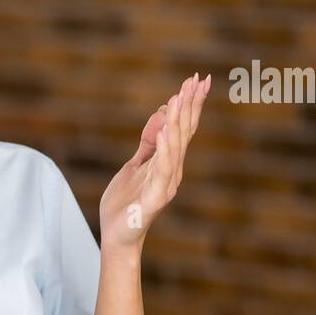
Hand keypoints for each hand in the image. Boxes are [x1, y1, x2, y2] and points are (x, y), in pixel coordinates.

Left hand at [99, 72, 208, 253]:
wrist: (117, 235)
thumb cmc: (126, 203)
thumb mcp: (135, 165)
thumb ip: (148, 143)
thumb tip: (161, 116)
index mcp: (168, 162)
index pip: (182, 128)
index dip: (190, 103)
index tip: (197, 79)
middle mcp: (172, 170)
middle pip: (184, 132)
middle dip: (190, 105)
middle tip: (198, 79)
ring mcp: (166, 183)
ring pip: (175, 147)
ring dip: (178, 121)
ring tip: (181, 97)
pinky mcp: (155, 197)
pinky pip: (162, 169)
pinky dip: (165, 149)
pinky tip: (167, 131)